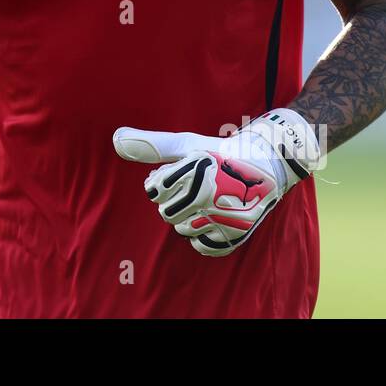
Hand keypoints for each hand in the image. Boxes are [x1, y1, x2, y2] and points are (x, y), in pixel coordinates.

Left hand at [112, 110, 320, 256]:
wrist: (269, 163)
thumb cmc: (219, 152)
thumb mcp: (187, 144)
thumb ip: (151, 145)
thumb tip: (115, 139)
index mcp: (195, 170)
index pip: (153, 190)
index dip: (163, 181)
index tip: (180, 173)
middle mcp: (210, 195)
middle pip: (165, 213)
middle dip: (173, 201)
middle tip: (194, 188)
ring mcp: (224, 216)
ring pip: (182, 230)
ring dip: (188, 217)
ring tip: (206, 200)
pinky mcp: (236, 234)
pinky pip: (202, 246)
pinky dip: (203, 235)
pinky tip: (213, 217)